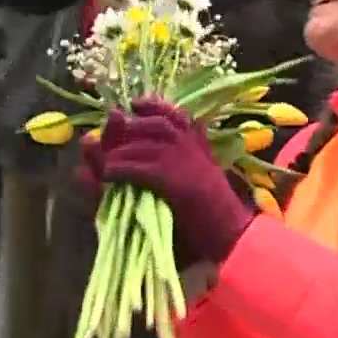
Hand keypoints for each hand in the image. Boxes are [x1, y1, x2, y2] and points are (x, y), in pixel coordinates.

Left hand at [96, 99, 254, 264]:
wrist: (230, 233)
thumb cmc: (219, 208)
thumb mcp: (210, 169)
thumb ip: (200, 146)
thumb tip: (196, 122)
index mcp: (198, 143)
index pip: (174, 115)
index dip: (153, 106)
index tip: (136, 104)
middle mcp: (190, 146)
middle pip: (153, 125)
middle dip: (128, 129)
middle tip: (111, 141)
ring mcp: (182, 160)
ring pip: (141, 146)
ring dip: (120, 153)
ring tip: (106, 163)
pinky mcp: (172, 179)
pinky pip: (138, 168)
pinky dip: (121, 169)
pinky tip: (110, 174)